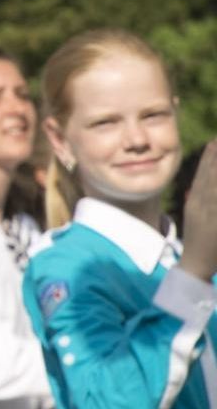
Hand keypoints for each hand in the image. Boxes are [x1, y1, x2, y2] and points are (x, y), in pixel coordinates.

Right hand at [178, 138, 216, 280]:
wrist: (195, 266)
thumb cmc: (199, 243)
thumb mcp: (194, 218)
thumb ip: (196, 201)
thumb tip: (195, 186)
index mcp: (194, 204)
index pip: (201, 176)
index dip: (208, 158)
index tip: (213, 142)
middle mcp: (200, 206)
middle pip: (210, 177)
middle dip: (215, 159)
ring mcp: (209, 215)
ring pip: (215, 188)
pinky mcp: (216, 224)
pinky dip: (216, 188)